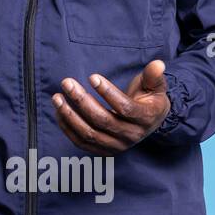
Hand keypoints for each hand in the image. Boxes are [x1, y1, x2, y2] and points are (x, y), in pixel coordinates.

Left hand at [51, 59, 170, 155]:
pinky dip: (67, 127)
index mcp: (145, 118)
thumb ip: (153, 76)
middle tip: (66, 83)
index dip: (108, 93)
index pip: (125, 108)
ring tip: (57, 97)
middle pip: (102, 120)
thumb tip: (158, 64)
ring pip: (89, 133)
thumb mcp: (155, 87)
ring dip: (70, 115)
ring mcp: (116, 146)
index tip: (92, 77)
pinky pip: (81, 142)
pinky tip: (59, 111)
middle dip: (81, 100)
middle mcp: (131, 135)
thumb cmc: (148, 100)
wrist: (148, 124)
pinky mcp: (103, 150)